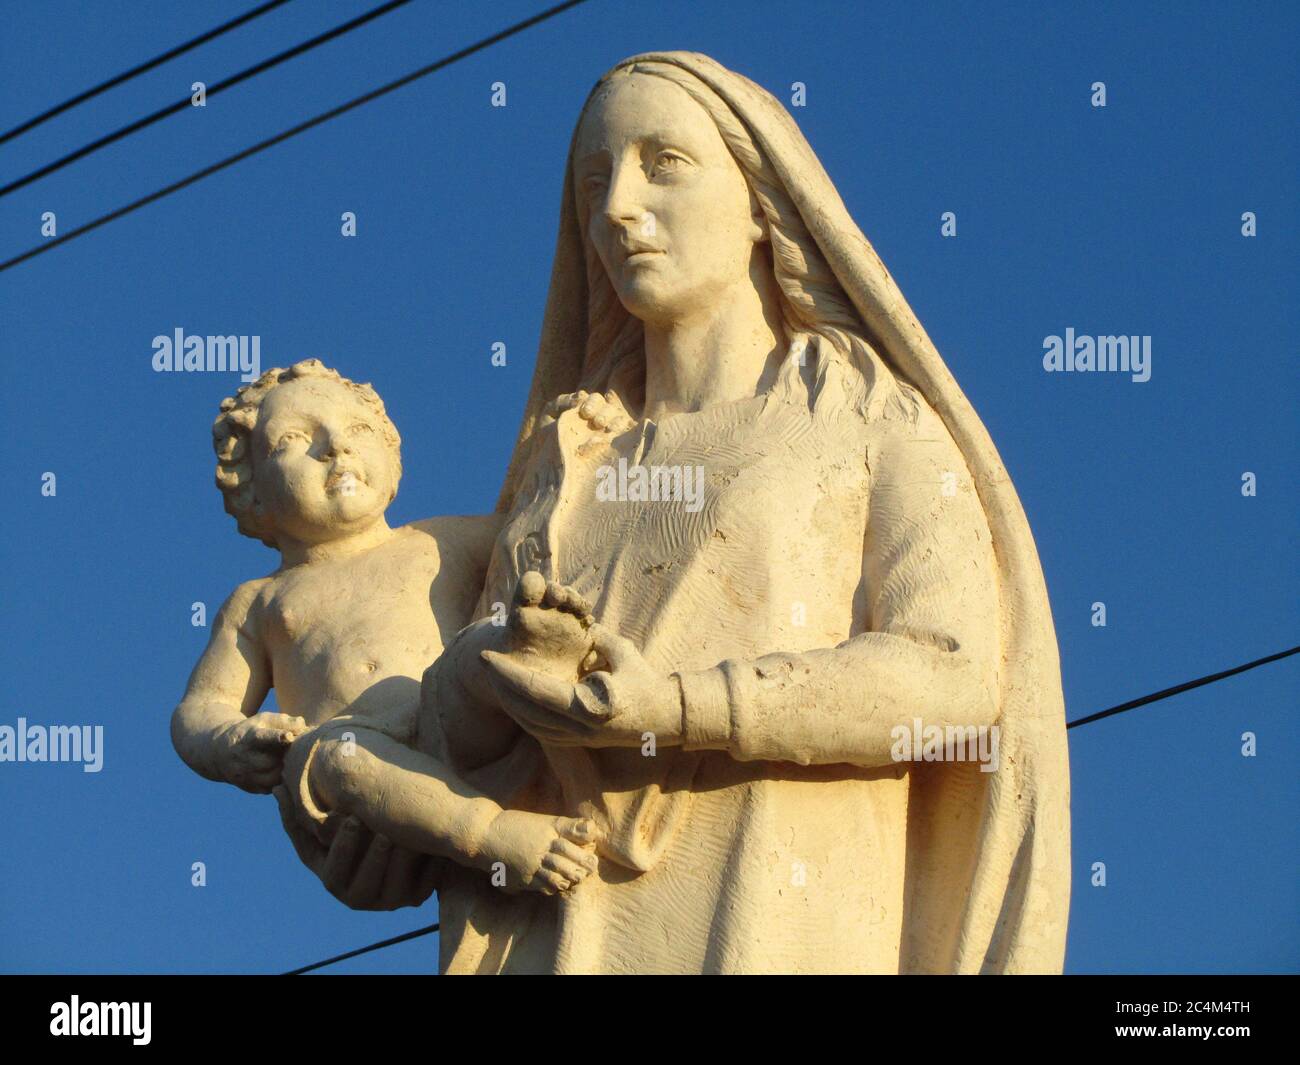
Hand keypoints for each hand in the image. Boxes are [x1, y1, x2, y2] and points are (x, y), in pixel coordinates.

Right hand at [213, 713, 306, 792]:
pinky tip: (283, 771)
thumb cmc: (252, 732)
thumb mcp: (263, 721)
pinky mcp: (250, 788)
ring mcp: (244, 775)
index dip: (276, 737)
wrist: (221, 751)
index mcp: (248, 737)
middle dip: (285, 756)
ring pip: (272, 777)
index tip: (289, 737)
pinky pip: (271, 788)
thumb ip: (283, 721)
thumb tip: (302, 725)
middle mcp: (243, 758)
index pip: (261, 738)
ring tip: (286, 760)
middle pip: (270, 761)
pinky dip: (280, 781)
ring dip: (284, 770)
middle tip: (293, 750)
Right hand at [273, 786, 438, 909]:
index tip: (352, 819)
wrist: (397, 842)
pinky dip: (428, 868)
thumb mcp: (326, 826)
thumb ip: (301, 814)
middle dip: (373, 859)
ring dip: (401, 863)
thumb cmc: (352, 830)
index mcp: (334, 880)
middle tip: (383, 832)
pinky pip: (424, 886)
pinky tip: (431, 846)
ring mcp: (390, 900)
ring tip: (408, 837)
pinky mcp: (418, 896)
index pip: (333, 872)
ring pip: (395, 889)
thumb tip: (277, 789)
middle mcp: (360, 897)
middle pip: (364, 885)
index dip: (343, 848)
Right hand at [478, 811, 599, 894]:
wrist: (484, 835)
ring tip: (573, 880)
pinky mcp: (520, 879)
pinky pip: (541, 887)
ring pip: (555, 879)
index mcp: (547, 833)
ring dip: (567, 881)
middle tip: (587, 872)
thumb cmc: (516, 824)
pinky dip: (552, 888)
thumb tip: (592, 830)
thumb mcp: (543, 821)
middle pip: (566, 865)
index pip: (572, 845)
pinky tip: (556, 885)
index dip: (584, 855)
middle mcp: (540, 850)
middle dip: (579, 871)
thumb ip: (568, 827)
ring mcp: (530, 866)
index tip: (593, 860)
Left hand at [480, 624, 682, 747]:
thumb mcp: (621, 650)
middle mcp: (579, 728)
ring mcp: (577, 739)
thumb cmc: (644, 680)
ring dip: (509, 702)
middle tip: (484, 663)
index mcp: (588, 706)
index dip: (508, 674)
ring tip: (494, 679)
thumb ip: (593, 635)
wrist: (664, 718)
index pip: (536, 690)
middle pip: (525, 711)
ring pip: (529, 725)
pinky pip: (540, 732)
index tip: (488, 657)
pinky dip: (522, 715)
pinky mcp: (577, 743)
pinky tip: (513, 699)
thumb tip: (570, 622)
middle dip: (501, 686)